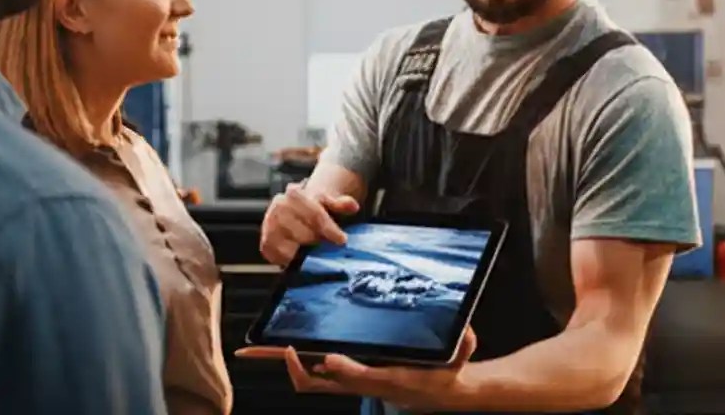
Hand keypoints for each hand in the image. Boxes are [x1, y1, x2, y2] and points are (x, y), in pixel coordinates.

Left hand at [236, 327, 478, 412]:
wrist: (437, 392)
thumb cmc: (444, 374)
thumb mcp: (458, 359)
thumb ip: (463, 346)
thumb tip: (466, 331)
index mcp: (387, 380)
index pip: (361, 378)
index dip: (345, 370)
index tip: (331, 357)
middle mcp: (362, 383)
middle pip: (319, 383)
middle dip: (295, 367)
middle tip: (275, 348)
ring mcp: (351, 382)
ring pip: (309, 381)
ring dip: (286, 365)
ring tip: (258, 348)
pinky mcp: (347, 377)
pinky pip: (314, 374)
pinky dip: (296, 363)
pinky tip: (281, 346)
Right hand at [259, 182, 359, 265]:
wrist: (294, 209)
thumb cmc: (313, 207)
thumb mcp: (328, 201)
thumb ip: (341, 203)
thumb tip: (353, 206)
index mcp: (294, 193)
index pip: (315, 215)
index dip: (330, 229)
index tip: (342, 240)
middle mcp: (278, 208)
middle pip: (303, 233)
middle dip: (317, 240)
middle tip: (323, 242)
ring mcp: (269, 225)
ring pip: (290, 247)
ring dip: (303, 250)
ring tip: (309, 246)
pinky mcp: (265, 243)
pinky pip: (278, 257)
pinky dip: (289, 259)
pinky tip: (297, 254)